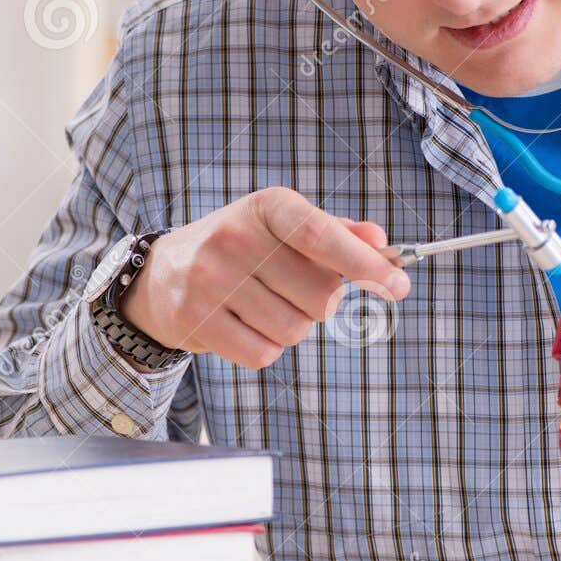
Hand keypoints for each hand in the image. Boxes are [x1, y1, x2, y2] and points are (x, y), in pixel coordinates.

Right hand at [119, 187, 408, 369]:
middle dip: (323, 303)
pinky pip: (262, 354)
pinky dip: (265, 348)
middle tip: (295, 291)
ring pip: (294, 330)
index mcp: (267, 206)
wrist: (160, 275)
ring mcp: (210, 279)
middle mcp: (235, 237)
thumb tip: (381, 240)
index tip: (400, 285)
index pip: (322, 236)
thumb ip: (336, 232)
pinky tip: (244, 325)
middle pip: (321, 296)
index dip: (365, 264)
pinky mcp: (195, 319)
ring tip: (263, 305)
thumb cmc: (241, 249)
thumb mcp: (283, 227)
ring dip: (292, 327)